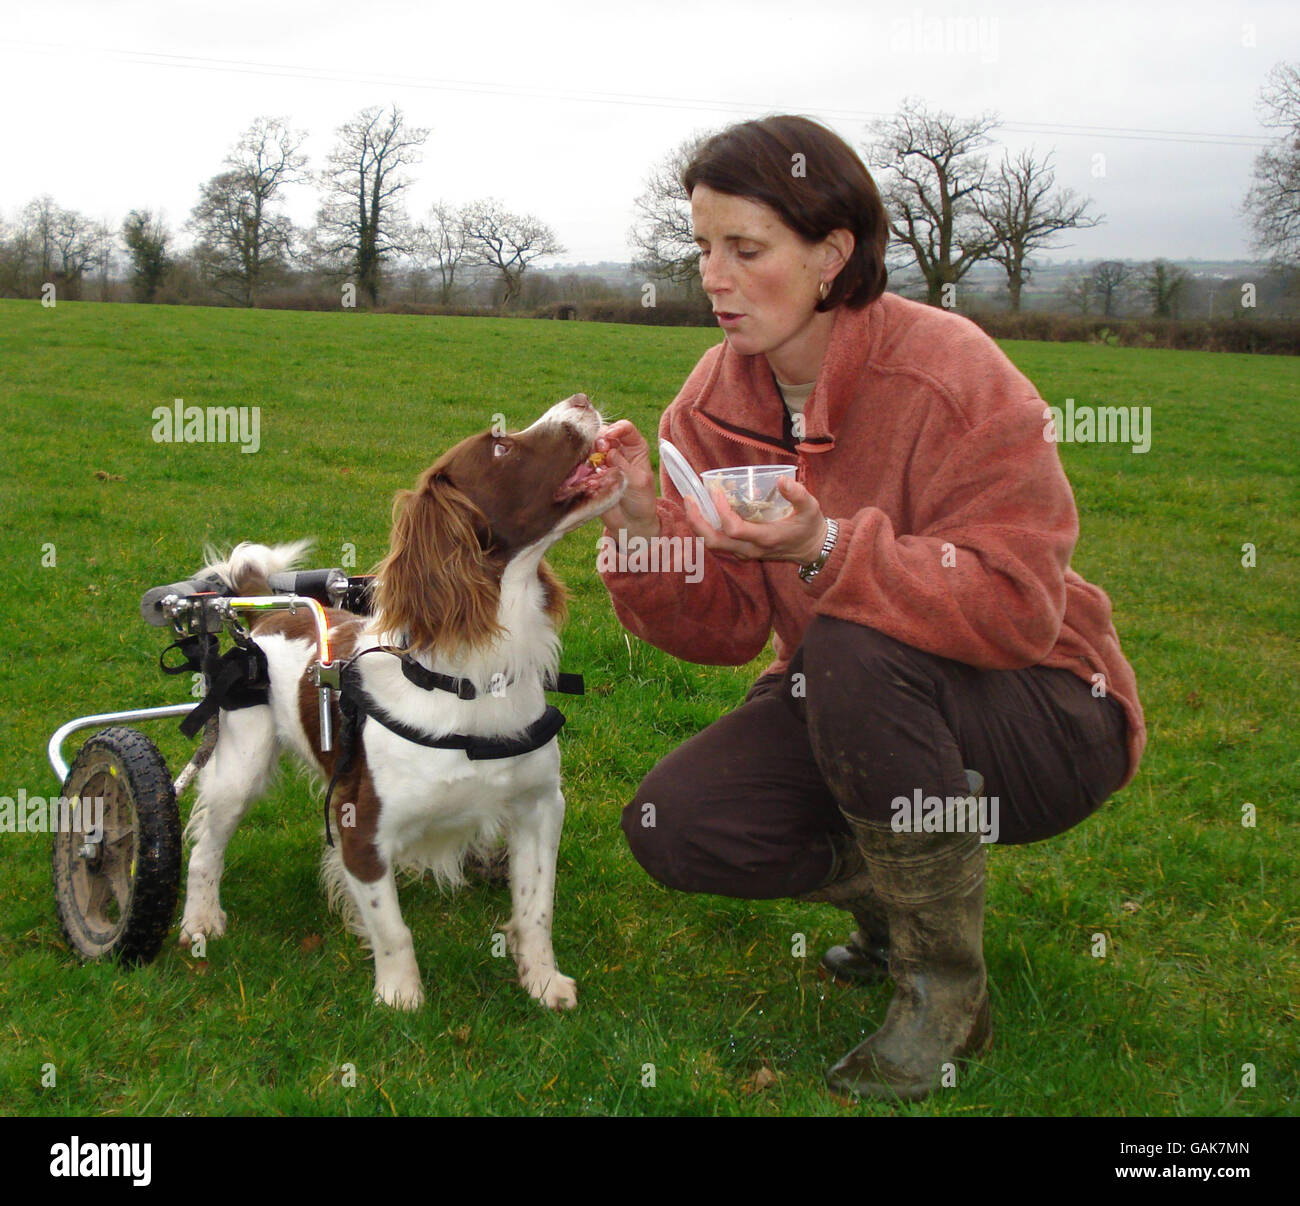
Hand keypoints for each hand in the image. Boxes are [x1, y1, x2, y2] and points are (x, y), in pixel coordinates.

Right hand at [594, 420, 659, 540]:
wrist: (630, 522)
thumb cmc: (641, 501)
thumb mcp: (638, 482)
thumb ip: (624, 465)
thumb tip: (609, 452)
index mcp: (635, 448)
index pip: (625, 429)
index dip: (616, 429)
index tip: (609, 438)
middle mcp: (618, 451)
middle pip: (604, 433)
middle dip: (599, 440)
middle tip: (599, 451)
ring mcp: (603, 461)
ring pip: (590, 447)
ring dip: (589, 453)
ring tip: (594, 467)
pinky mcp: (591, 473)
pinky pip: (582, 464)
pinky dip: (582, 466)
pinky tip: (587, 476)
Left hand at [683, 476, 827, 564]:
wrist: (812, 549)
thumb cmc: (810, 526)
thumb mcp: (810, 508)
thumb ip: (798, 494)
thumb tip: (782, 479)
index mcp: (766, 538)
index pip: (734, 529)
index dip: (721, 511)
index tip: (716, 491)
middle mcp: (751, 549)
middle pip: (714, 542)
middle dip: (697, 521)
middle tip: (689, 499)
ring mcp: (745, 552)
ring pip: (713, 545)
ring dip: (699, 525)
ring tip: (692, 503)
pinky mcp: (743, 551)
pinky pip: (719, 543)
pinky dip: (707, 528)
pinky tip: (705, 511)